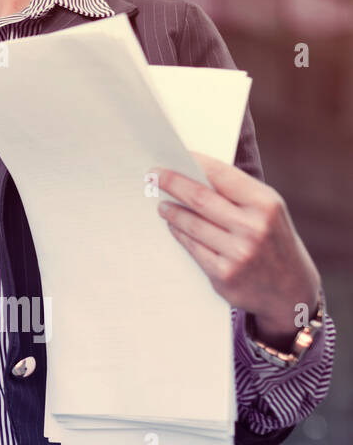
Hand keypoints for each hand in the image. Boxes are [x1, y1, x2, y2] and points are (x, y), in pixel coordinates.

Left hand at [151, 151, 321, 347]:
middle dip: (172, 182)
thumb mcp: (267, 212)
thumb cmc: (273, 241)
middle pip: (199, 198)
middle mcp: (254, 228)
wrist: (291, 291)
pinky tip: (173, 226)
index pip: (222, 175)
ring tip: (162, 203)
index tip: (176, 154)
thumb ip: (237, 194)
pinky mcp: (224, 274)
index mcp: (266, 204)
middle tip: (154, 174)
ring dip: (171, 210)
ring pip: (191, 223)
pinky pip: (191, 246)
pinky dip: (178, 233)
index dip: (195, 162)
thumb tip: (192, 172)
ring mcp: (238, 253)